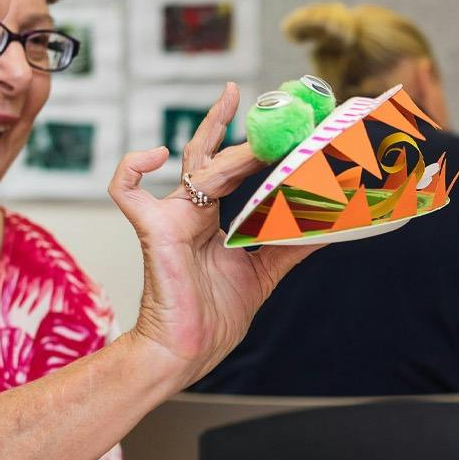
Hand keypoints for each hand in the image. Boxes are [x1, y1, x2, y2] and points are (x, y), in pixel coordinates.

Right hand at [108, 82, 318, 389]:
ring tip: (259, 137)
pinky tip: (159, 153)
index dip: (253, 141)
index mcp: (213, 218)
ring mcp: (171, 217)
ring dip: (232, 151)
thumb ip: (290, 245)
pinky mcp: (154, 231)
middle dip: (244, 130)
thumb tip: (331, 226)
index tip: (280, 118)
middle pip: (217, 155)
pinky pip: (127, 190)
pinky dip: (133, 167)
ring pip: (197, 166)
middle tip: (273, 107)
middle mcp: (191, 210)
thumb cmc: (213, 318)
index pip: (233, 166)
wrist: (185, 353)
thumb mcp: (265, 274)